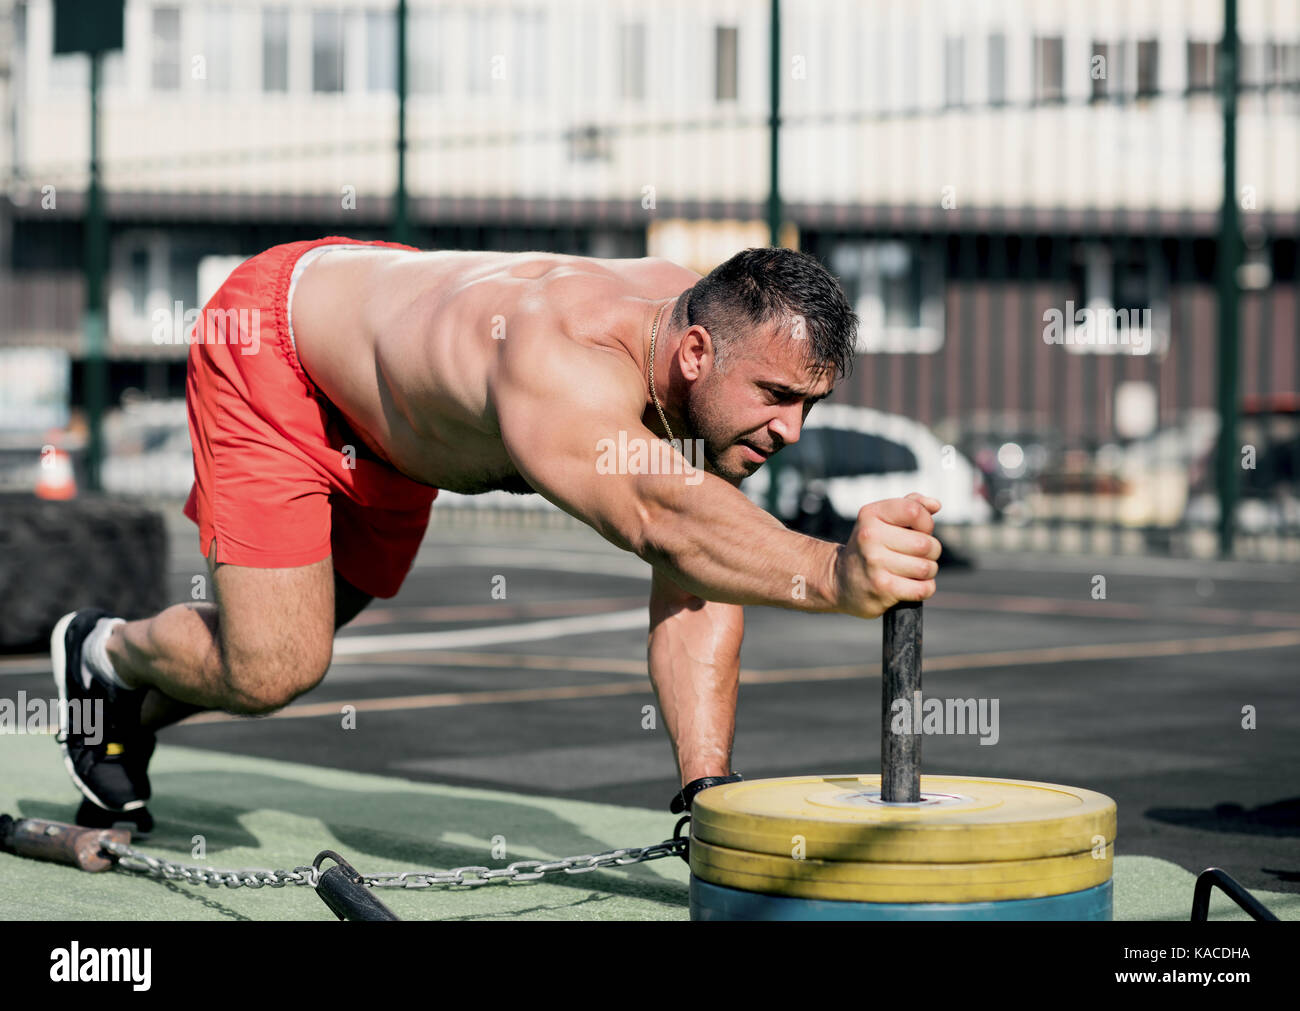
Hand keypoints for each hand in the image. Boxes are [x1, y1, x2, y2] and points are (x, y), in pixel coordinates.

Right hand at [833, 493, 941, 618]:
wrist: (840, 580)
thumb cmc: (870, 546)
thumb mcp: (882, 519)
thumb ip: (910, 505)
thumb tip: (936, 505)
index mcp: (871, 514)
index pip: (915, 512)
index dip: (926, 523)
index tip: (917, 531)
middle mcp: (870, 536)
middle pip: (926, 544)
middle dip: (931, 551)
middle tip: (916, 555)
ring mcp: (875, 563)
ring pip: (927, 568)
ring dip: (928, 571)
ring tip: (913, 570)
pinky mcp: (882, 588)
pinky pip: (923, 588)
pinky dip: (925, 588)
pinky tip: (911, 585)